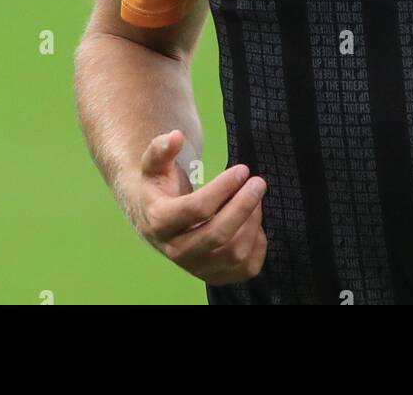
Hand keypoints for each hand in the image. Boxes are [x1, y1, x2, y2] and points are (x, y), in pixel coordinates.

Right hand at [125, 129, 267, 284]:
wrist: (156, 222)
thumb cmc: (159, 188)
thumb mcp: (153, 165)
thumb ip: (161, 148)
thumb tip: (176, 136)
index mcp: (160, 222)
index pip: (197, 209)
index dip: (224, 187)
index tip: (242, 169)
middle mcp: (177, 251)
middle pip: (218, 234)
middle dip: (243, 205)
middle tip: (259, 182)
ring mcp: (197, 267)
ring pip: (234, 252)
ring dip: (252, 222)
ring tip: (255, 198)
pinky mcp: (215, 276)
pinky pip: (246, 268)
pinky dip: (258, 245)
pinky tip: (254, 222)